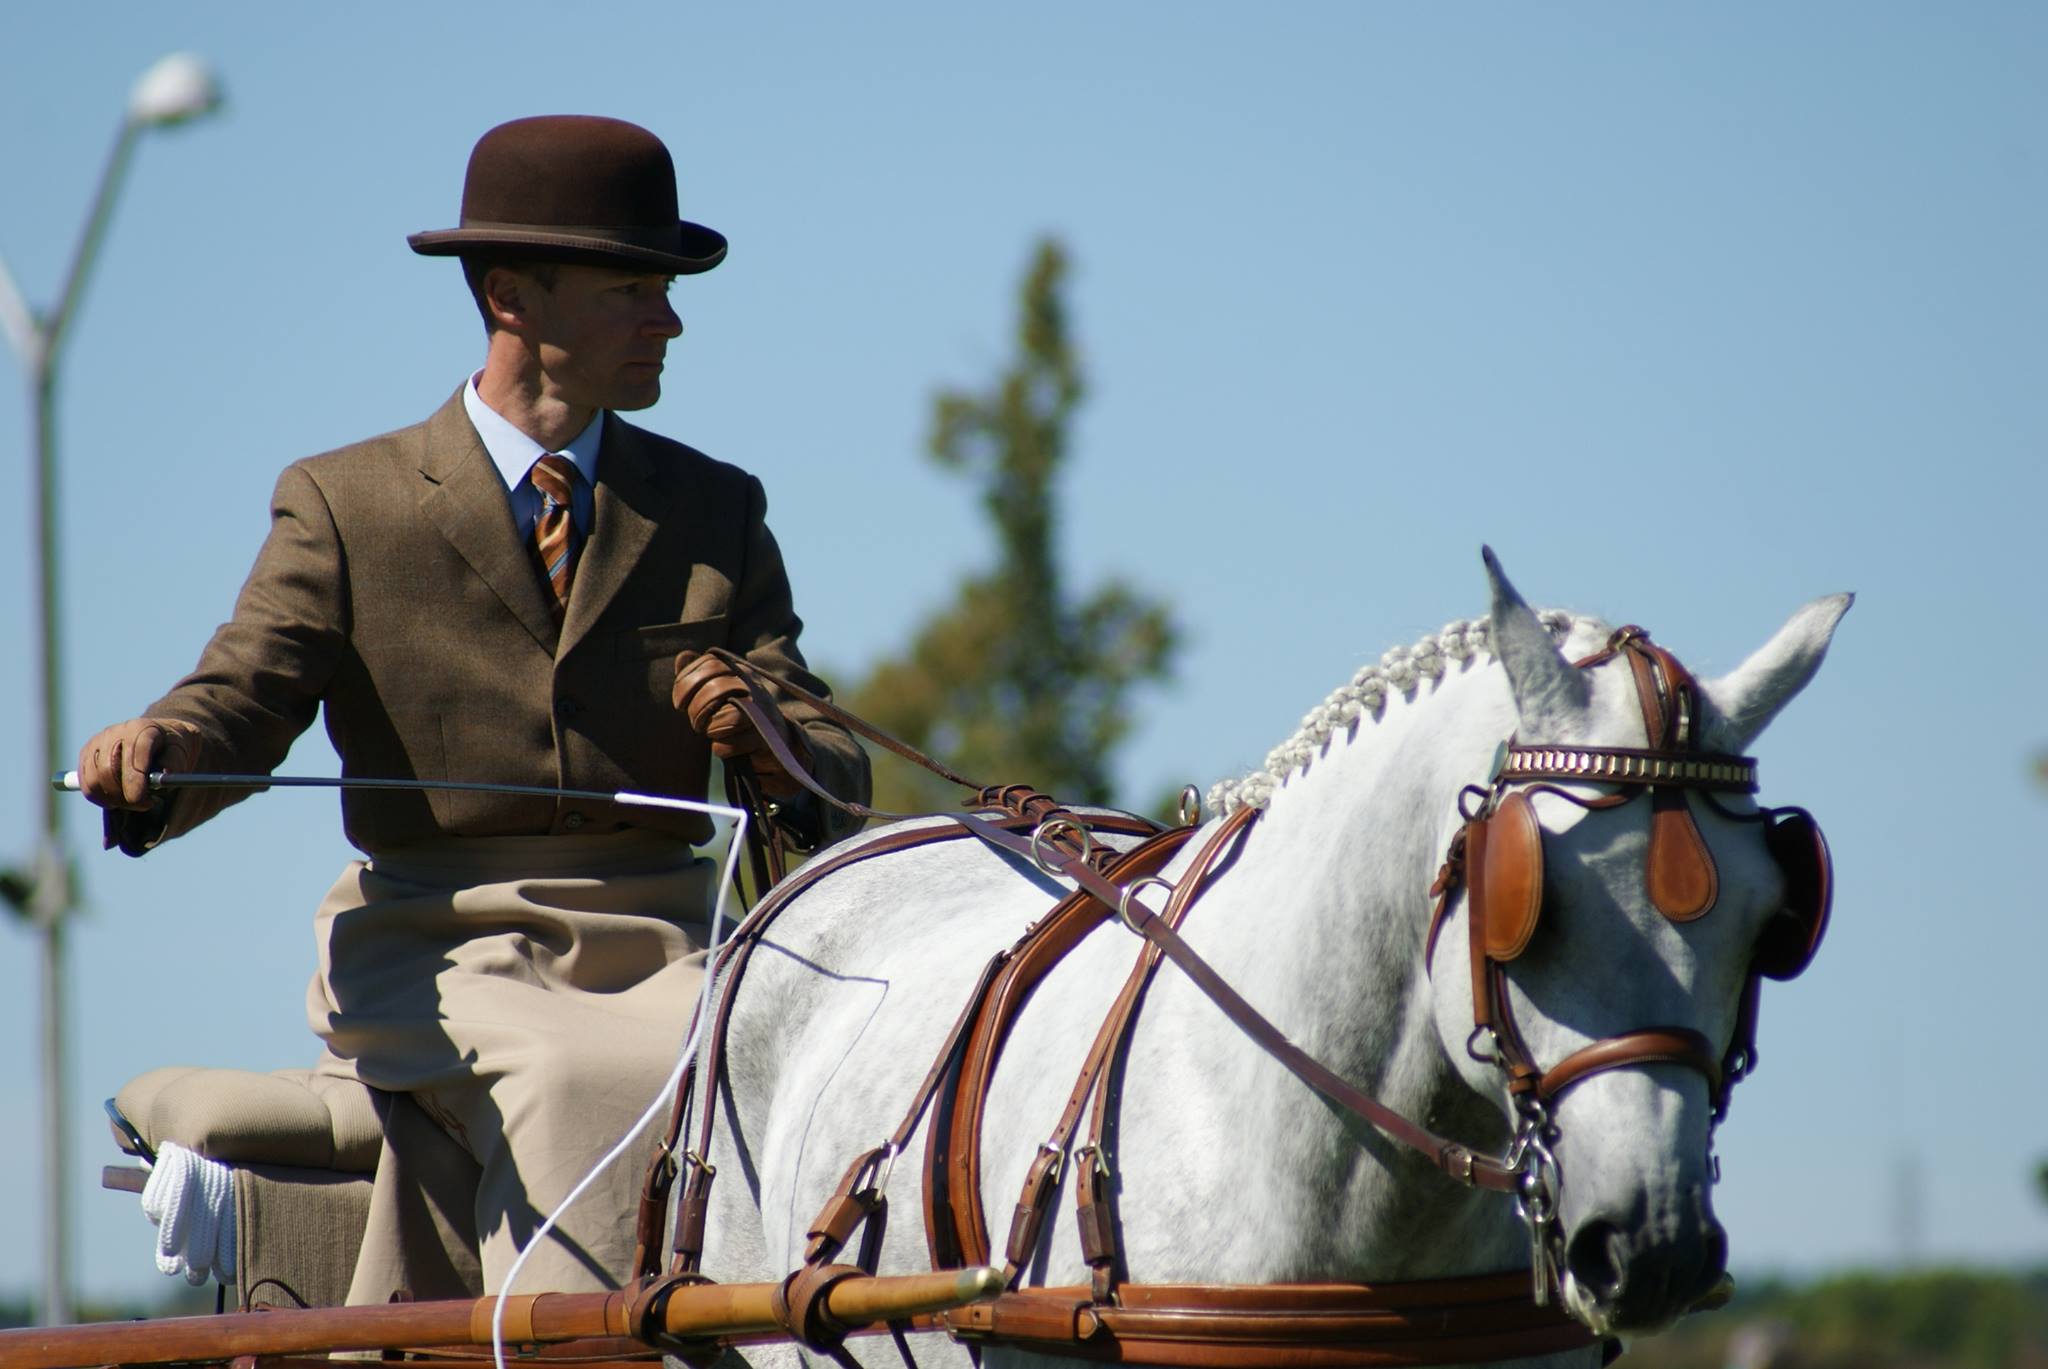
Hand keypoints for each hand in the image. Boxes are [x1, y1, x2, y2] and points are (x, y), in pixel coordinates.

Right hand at [76, 718, 204, 810]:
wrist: (159, 736)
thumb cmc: (172, 747)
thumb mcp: (183, 751)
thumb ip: (176, 763)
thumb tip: (163, 777)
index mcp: (143, 729)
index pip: (134, 753)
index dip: (135, 779)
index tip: (142, 800)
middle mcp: (115, 732)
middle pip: (108, 769)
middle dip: (124, 794)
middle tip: (144, 805)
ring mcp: (97, 742)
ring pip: (93, 779)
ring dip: (112, 798)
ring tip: (132, 801)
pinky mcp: (86, 754)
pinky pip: (85, 783)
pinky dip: (99, 797)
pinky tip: (117, 799)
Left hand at [672, 652, 809, 798]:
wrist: (780, 745)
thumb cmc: (743, 717)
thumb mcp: (722, 692)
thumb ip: (701, 674)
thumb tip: (682, 657)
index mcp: (742, 672)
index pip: (709, 664)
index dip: (686, 682)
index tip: (679, 703)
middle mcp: (755, 688)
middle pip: (716, 689)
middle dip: (696, 709)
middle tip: (696, 722)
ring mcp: (764, 713)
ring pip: (724, 718)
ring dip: (710, 729)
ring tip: (713, 733)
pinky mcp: (765, 739)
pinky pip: (730, 745)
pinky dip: (722, 749)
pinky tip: (727, 747)